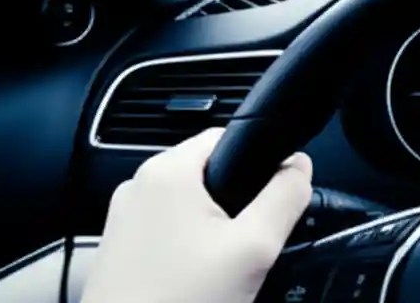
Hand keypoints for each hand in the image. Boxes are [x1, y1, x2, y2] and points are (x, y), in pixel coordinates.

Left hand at [81, 128, 312, 302]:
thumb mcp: (253, 248)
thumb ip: (284, 198)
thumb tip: (299, 166)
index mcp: (167, 171)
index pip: (229, 137)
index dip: (261, 164)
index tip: (271, 203)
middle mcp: (138, 187)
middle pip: (211, 174)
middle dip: (237, 206)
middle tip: (246, 248)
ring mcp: (124, 220)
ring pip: (191, 208)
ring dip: (213, 231)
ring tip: (219, 272)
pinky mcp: (120, 250)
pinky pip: (169, 233)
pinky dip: (188, 250)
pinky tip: (196, 283)